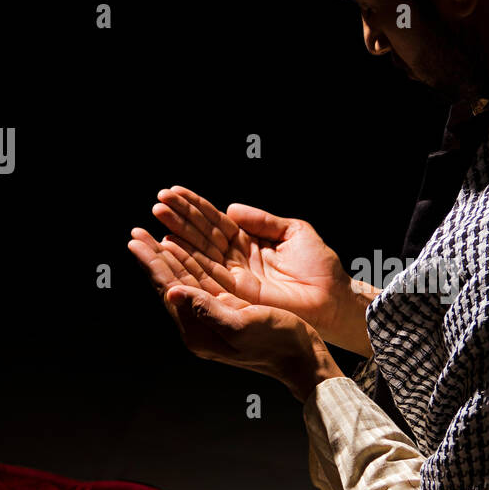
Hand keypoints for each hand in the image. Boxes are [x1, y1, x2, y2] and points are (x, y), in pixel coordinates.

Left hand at [126, 232, 342, 400]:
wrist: (302, 358)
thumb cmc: (278, 342)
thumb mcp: (242, 326)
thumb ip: (206, 311)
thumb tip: (172, 292)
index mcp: (198, 331)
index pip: (169, 290)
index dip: (152, 264)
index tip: (136, 241)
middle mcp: (199, 326)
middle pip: (170, 284)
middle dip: (153, 258)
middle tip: (136, 233)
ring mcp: (211, 320)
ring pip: (183, 282)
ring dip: (168, 258)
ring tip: (152, 237)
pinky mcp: (225, 313)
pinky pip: (199, 284)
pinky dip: (189, 264)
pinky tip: (185, 253)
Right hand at [129, 185, 373, 354]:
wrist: (334, 297)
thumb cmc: (320, 266)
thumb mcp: (293, 231)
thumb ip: (262, 220)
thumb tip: (230, 208)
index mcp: (249, 242)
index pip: (216, 222)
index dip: (195, 207)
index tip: (172, 192)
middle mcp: (237, 260)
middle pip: (202, 236)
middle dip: (178, 220)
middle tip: (156, 204)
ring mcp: (235, 278)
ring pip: (199, 254)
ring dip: (176, 238)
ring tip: (154, 220)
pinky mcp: (237, 294)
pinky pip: (208, 275)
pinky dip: (187, 261)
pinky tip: (169, 245)